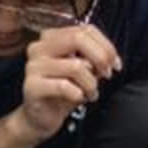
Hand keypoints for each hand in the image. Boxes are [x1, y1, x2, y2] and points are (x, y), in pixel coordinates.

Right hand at [10, 24, 121, 141]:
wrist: (41, 117)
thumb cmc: (63, 91)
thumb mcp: (84, 71)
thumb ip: (94, 58)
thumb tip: (109, 58)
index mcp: (52, 38)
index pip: (85, 30)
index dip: (106, 46)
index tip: (116, 64)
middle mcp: (40, 47)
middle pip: (78, 39)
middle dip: (100, 57)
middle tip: (107, 74)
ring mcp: (33, 66)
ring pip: (75, 66)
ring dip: (91, 83)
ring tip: (91, 93)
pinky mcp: (31, 86)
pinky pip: (64, 86)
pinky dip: (78, 94)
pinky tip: (79, 99)